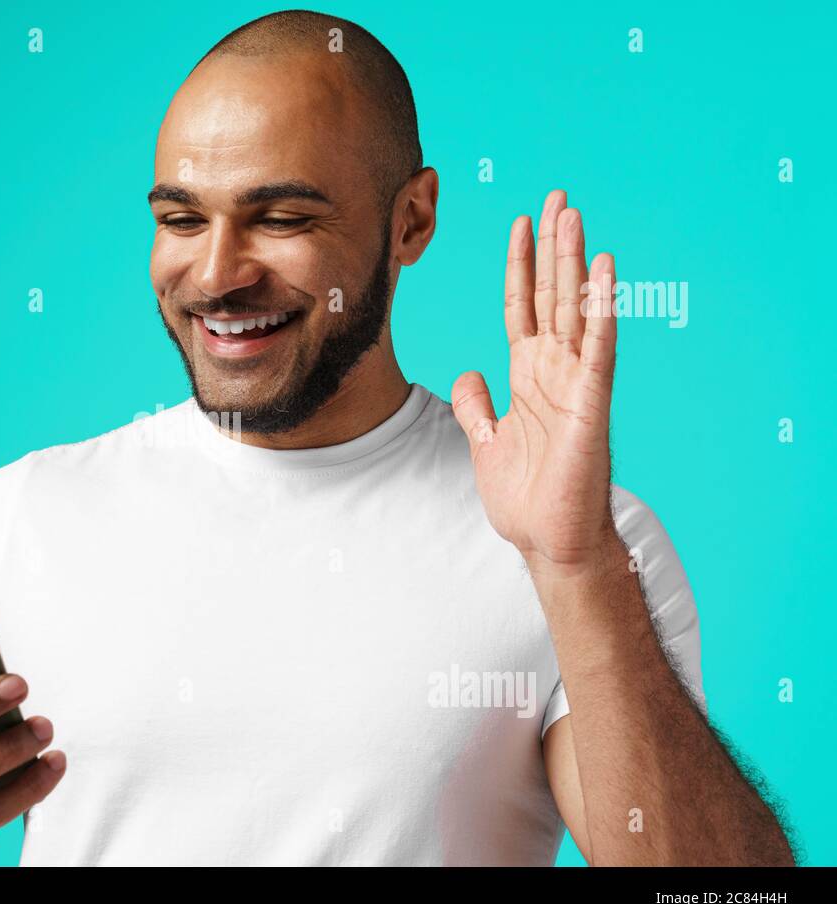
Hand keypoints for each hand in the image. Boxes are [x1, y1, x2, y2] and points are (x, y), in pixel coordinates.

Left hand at [451, 189, 619, 571]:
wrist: (548, 539)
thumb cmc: (523, 497)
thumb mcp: (484, 441)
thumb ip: (475, 406)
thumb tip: (467, 374)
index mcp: (526, 377)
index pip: (521, 307)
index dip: (520, 266)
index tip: (520, 223)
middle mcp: (553, 371)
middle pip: (551, 295)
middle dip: (551, 245)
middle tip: (556, 196)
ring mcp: (575, 382)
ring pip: (575, 308)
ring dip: (575, 260)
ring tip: (574, 213)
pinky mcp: (592, 401)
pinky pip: (598, 344)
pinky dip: (601, 306)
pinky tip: (603, 268)